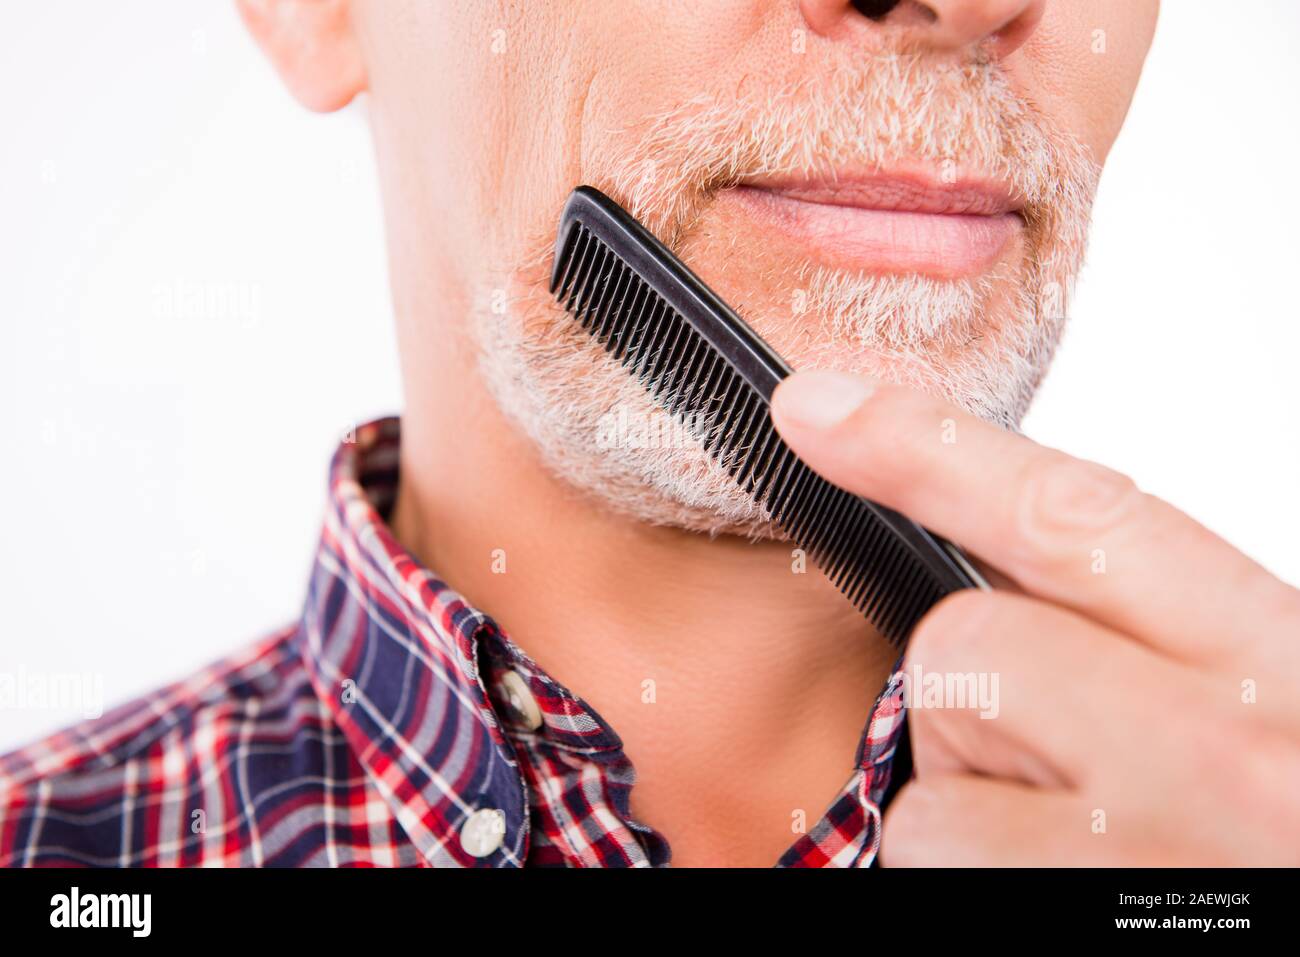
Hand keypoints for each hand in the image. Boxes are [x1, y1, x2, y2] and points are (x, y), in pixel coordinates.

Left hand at [770, 370, 1299, 864]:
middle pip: (969, 647)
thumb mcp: (1278, 699)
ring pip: (931, 787)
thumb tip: (988, 545)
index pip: (1083, 519)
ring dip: (977, 813)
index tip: (820, 411)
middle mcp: (1232, 762)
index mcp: (1288, 670)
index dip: (931, 450)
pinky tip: (1064, 886)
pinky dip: (974, 877)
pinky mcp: (1063, 925)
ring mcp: (1145, 869)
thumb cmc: (1286, 818)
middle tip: (1079, 763)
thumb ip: (1157, 628)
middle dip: (984, 698)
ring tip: (1086, 853)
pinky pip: (933, 869)